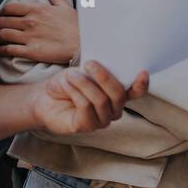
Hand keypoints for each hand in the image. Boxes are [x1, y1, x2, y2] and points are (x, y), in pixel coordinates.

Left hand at [0, 0, 79, 63]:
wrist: (84, 44)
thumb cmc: (75, 24)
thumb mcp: (62, 3)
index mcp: (36, 8)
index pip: (8, 8)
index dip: (3, 13)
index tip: (4, 17)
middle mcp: (30, 22)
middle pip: (2, 22)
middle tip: (0, 29)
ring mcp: (30, 37)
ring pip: (3, 35)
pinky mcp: (31, 52)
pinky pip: (8, 50)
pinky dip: (1, 50)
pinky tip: (0, 50)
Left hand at [26, 61, 148, 134]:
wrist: (44, 96)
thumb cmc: (68, 82)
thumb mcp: (84, 71)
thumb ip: (98, 71)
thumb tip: (106, 61)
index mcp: (117, 95)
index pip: (136, 93)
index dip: (141, 85)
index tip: (142, 72)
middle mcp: (113, 110)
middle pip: (118, 95)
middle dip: (104, 77)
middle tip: (89, 64)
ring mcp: (101, 121)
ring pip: (101, 100)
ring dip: (84, 84)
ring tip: (71, 75)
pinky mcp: (86, 127)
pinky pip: (86, 107)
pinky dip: (75, 92)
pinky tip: (67, 84)